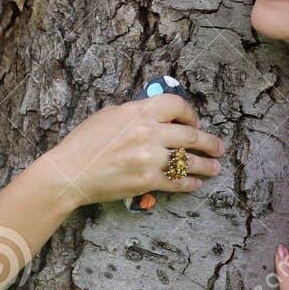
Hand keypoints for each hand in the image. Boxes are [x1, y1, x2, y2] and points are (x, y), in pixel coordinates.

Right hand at [40, 92, 224, 207]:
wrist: (70, 172)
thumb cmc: (84, 143)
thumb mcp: (109, 115)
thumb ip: (135, 113)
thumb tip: (156, 116)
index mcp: (139, 111)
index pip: (177, 105)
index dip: (190, 114)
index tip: (194, 123)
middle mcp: (149, 132)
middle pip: (191, 136)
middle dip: (209, 142)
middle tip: (219, 147)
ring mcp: (150, 158)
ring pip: (189, 161)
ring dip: (206, 165)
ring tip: (215, 167)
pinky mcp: (147, 180)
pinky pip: (177, 182)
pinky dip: (189, 183)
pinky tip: (195, 183)